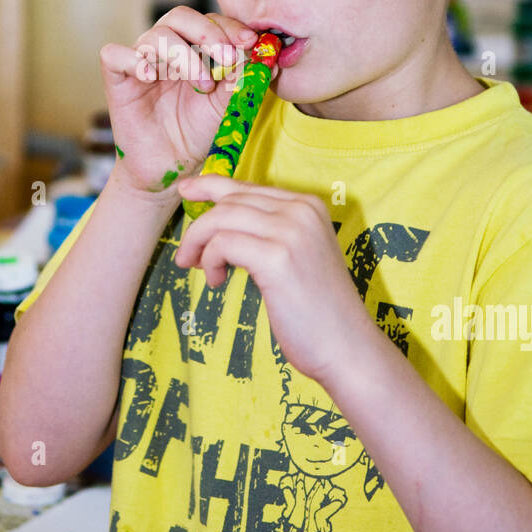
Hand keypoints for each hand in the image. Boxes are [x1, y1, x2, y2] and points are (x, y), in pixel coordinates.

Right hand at [99, 7, 269, 198]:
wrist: (170, 167)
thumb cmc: (197, 132)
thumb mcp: (227, 105)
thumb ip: (243, 79)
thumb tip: (271, 58)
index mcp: (194, 48)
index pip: (210, 21)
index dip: (229, 28)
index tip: (251, 43)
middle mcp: (166, 49)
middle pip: (180, 17)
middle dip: (208, 33)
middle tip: (227, 57)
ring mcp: (141, 62)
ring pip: (155, 35)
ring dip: (182, 55)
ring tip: (201, 85)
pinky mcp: (116, 79)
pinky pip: (114, 54)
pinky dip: (133, 60)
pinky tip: (150, 77)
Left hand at [174, 174, 368, 383]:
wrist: (346, 346)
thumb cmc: (318, 309)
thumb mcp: (297, 256)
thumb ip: (270, 232)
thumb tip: (220, 221)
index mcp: (309, 205)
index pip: (248, 187)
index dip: (211, 185)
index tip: (185, 191)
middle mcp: (302, 210)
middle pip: (230, 201)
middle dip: (199, 226)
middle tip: (187, 256)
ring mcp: (291, 232)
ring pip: (220, 218)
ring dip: (199, 244)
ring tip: (199, 270)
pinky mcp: (277, 258)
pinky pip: (222, 244)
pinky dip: (210, 261)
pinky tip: (216, 281)